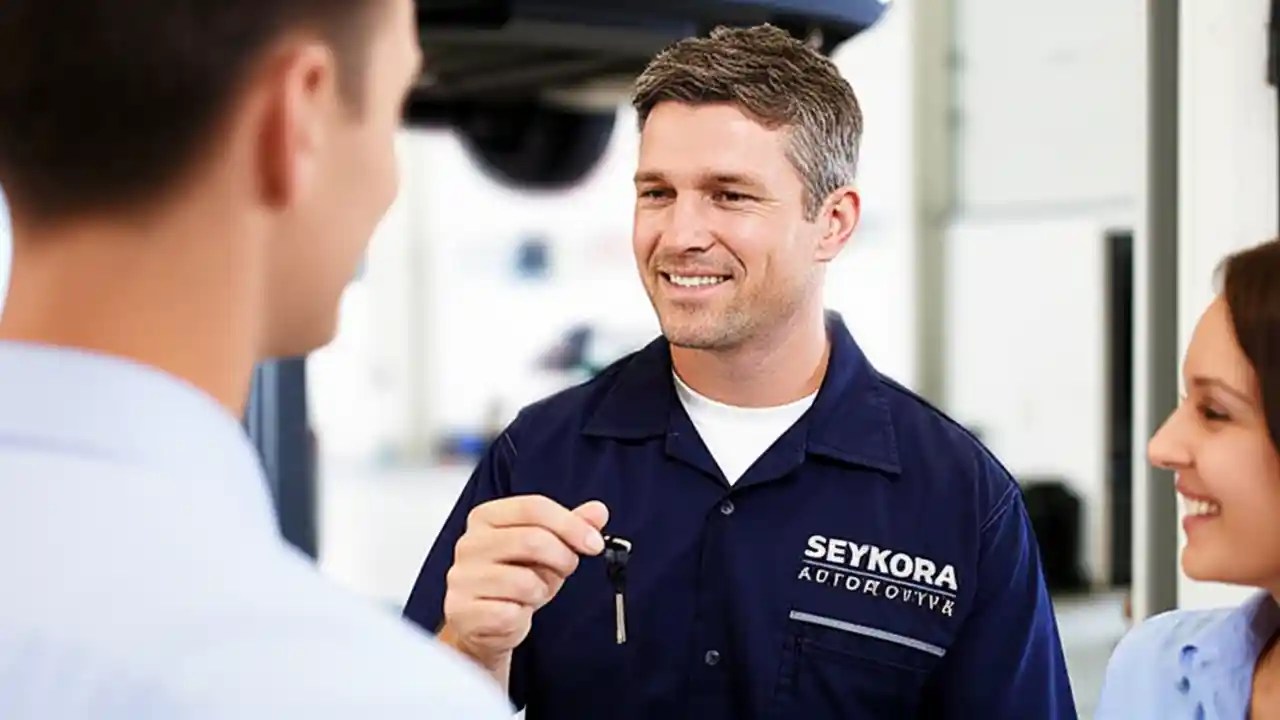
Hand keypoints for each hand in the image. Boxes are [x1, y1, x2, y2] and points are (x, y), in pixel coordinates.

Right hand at [441, 495, 608, 671]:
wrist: (485, 623)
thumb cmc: (514, 580)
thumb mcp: (547, 549)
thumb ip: (571, 527)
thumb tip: (598, 511)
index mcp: (487, 517)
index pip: (534, 507)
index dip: (571, 524)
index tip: (594, 542)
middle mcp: (469, 543)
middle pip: (532, 539)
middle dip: (563, 558)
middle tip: (566, 569)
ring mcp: (462, 577)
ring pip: (524, 581)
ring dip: (540, 591)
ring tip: (532, 593)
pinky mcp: (462, 611)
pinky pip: (510, 613)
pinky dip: (521, 617)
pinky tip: (513, 612)